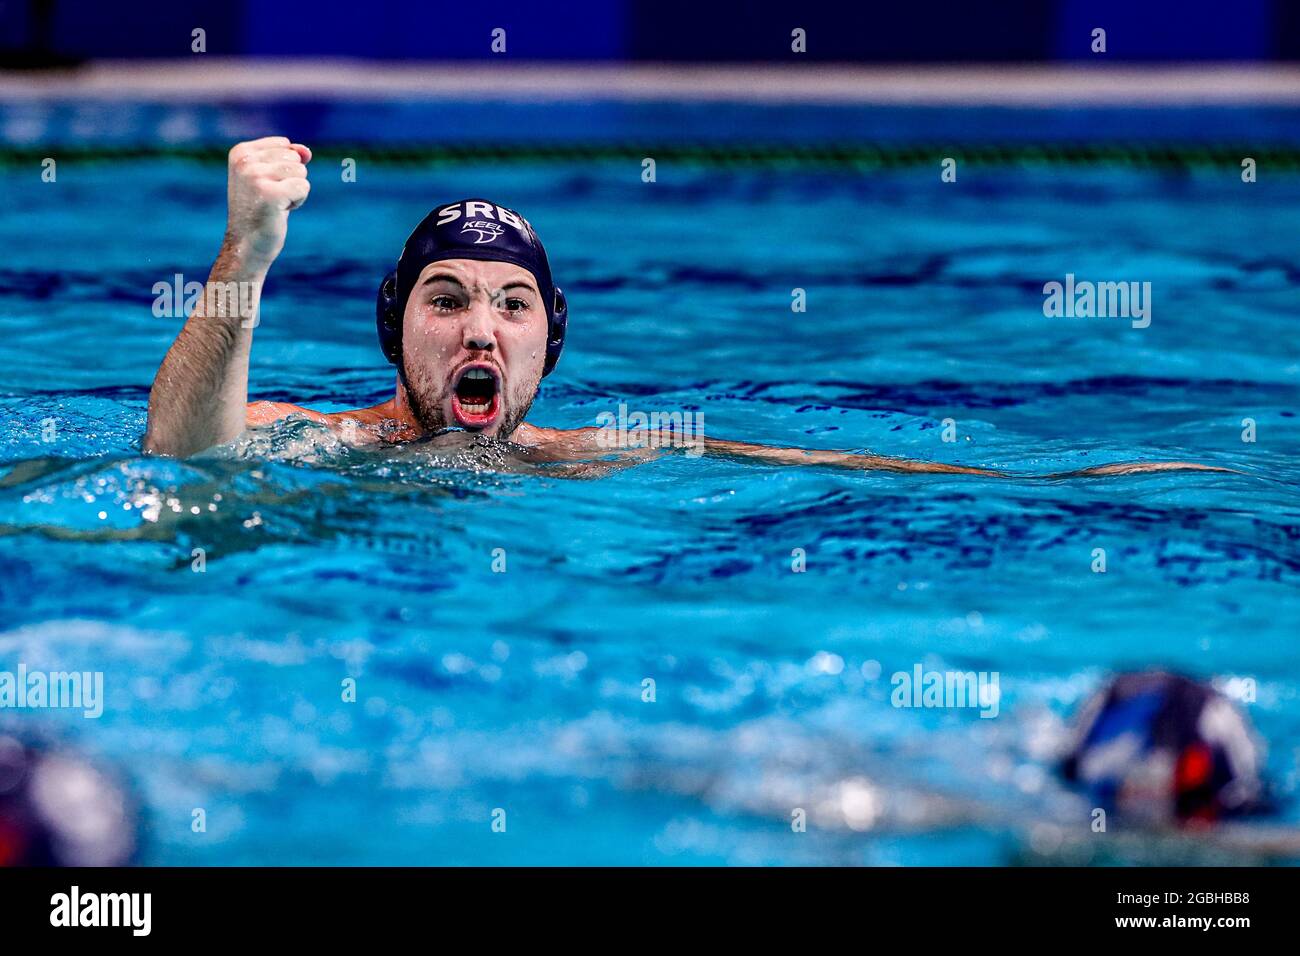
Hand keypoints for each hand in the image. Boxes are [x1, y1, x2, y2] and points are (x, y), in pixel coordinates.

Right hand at [223, 136, 311, 273]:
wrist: (247, 244)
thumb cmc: (261, 211)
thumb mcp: (272, 177)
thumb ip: (289, 157)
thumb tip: (307, 151)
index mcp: (240, 152)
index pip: (285, 145)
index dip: (284, 168)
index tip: (266, 186)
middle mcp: (245, 161)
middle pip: (294, 158)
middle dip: (291, 180)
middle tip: (271, 198)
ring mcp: (255, 176)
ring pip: (301, 172)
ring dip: (294, 191)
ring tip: (275, 205)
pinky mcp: (270, 193)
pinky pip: (303, 187)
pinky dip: (298, 201)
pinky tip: (280, 211)